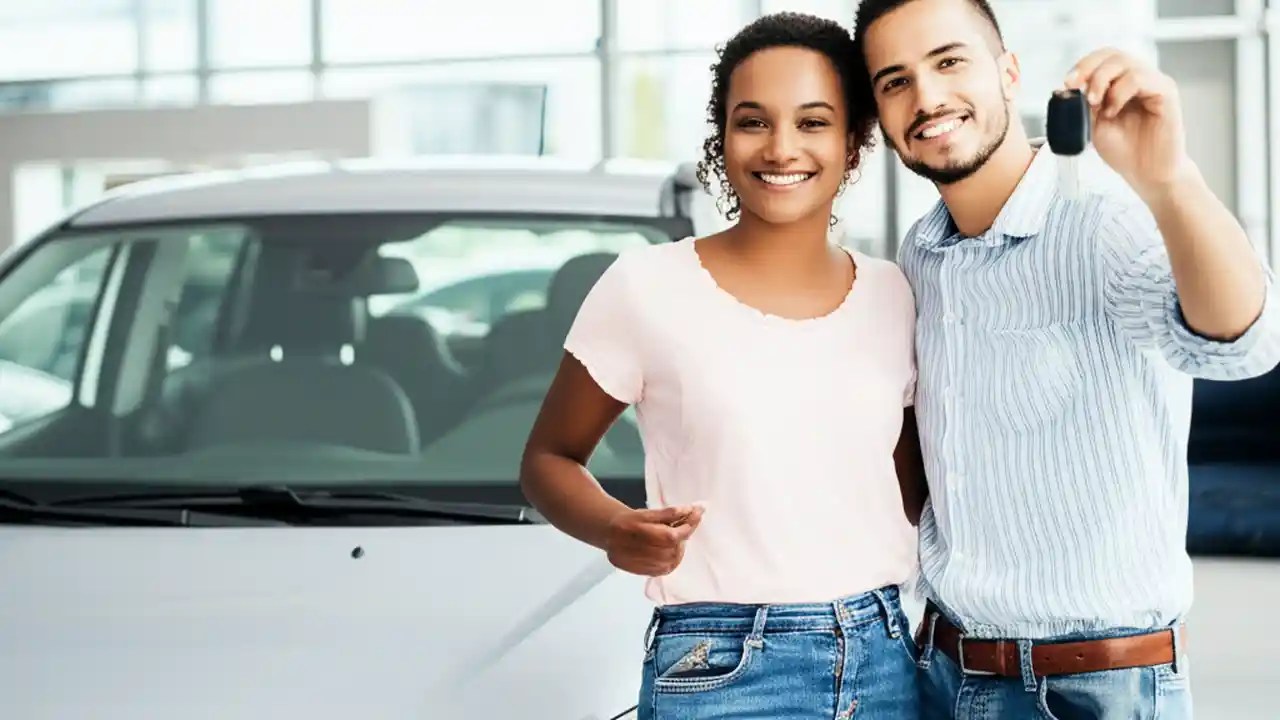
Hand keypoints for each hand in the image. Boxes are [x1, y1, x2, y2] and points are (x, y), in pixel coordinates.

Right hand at [604, 505, 704, 576]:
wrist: (608, 532)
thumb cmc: (630, 520)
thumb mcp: (647, 512)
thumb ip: (668, 513)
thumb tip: (692, 511)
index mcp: (633, 525)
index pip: (669, 535)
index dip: (687, 526)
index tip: (698, 514)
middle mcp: (631, 544)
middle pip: (669, 549)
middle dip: (684, 537)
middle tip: (688, 528)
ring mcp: (632, 560)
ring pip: (667, 561)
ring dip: (680, 551)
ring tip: (680, 541)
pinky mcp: (634, 570)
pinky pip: (660, 571)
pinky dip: (672, 562)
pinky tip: (673, 553)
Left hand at [1064, 48, 1193, 198]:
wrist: (1147, 174)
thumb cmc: (1125, 151)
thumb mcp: (1094, 125)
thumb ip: (1085, 104)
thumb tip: (1068, 87)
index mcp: (1121, 83)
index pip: (1103, 58)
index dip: (1083, 65)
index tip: (1067, 82)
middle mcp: (1139, 78)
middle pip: (1113, 54)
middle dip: (1089, 68)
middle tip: (1076, 87)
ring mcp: (1154, 83)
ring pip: (1125, 62)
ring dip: (1102, 81)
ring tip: (1096, 106)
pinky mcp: (1166, 92)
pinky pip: (1139, 78)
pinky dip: (1119, 92)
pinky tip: (1112, 112)